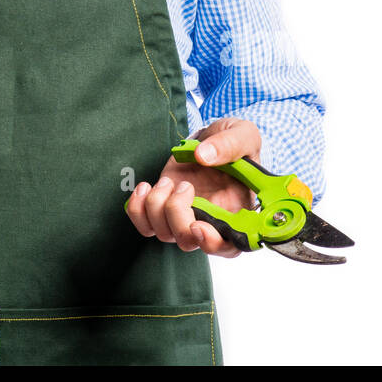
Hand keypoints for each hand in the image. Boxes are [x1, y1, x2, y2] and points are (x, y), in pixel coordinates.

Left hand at [124, 117, 262, 258]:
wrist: (212, 138)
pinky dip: (137, 210)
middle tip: (184, 185)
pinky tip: (145, 187)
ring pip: (164, 233)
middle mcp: (211, 222)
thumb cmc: (234, 142)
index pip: (229, 246)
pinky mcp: (165, 208)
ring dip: (158, 206)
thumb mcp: (243, 135)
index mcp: (237, 212)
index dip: (212, 244)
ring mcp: (186, 217)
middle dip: (177, 215)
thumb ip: (230, 145)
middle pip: (188, 241)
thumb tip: (204, 156)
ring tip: (168, 180)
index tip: (197, 226)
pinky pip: (145, 225)